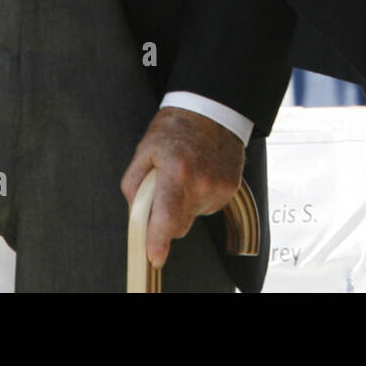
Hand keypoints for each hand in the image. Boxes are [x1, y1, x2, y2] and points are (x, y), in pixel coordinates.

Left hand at [120, 107, 244, 269]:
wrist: (211, 110)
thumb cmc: (175, 128)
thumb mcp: (144, 150)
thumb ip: (134, 185)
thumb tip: (137, 214)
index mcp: (177, 171)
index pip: (168, 216)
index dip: (159, 239)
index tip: (155, 256)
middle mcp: (202, 182)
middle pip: (179, 225)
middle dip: (167, 218)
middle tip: (164, 189)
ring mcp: (219, 187)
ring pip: (193, 217)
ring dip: (185, 204)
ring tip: (186, 173)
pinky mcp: (231, 189)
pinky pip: (208, 207)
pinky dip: (200, 197)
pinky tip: (200, 173)